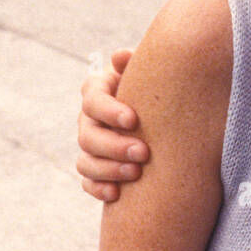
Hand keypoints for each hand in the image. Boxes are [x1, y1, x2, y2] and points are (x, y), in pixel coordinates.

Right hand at [77, 49, 145, 201]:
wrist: (164, 110)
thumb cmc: (156, 85)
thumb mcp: (149, 71)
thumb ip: (136, 63)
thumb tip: (122, 56)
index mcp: (98, 90)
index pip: (92, 99)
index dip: (109, 111)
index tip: (133, 120)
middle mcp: (89, 119)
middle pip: (88, 135)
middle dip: (114, 146)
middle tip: (144, 152)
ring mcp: (90, 145)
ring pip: (86, 161)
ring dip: (108, 169)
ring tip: (136, 173)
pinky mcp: (96, 168)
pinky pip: (88, 182)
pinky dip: (99, 188)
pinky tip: (118, 193)